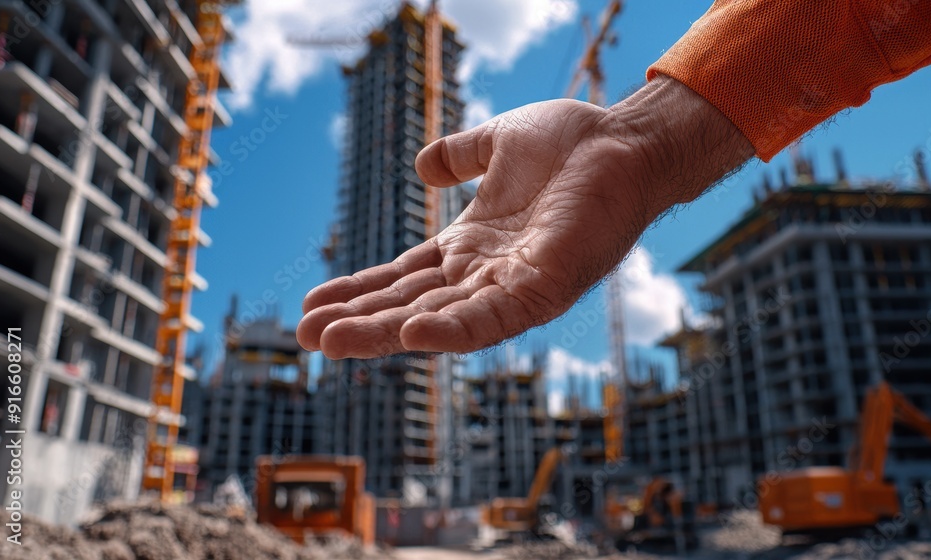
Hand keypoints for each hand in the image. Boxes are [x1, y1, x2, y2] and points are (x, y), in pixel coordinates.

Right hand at [297, 77, 752, 357]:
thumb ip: (460, 155)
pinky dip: (454, 329)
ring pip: (440, 320)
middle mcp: (486, 274)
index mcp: (471, 246)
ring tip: (334, 344)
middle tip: (305, 339)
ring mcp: (513, 285)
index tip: (311, 305)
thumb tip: (422, 165)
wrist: (625, 140)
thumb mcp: (498, 145)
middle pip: (411, 306)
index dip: (358, 291)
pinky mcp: (544, 288)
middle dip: (358, 322)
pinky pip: (494, 317)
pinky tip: (413, 336)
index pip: (403, 277)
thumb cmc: (572, 144)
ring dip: (387, 334)